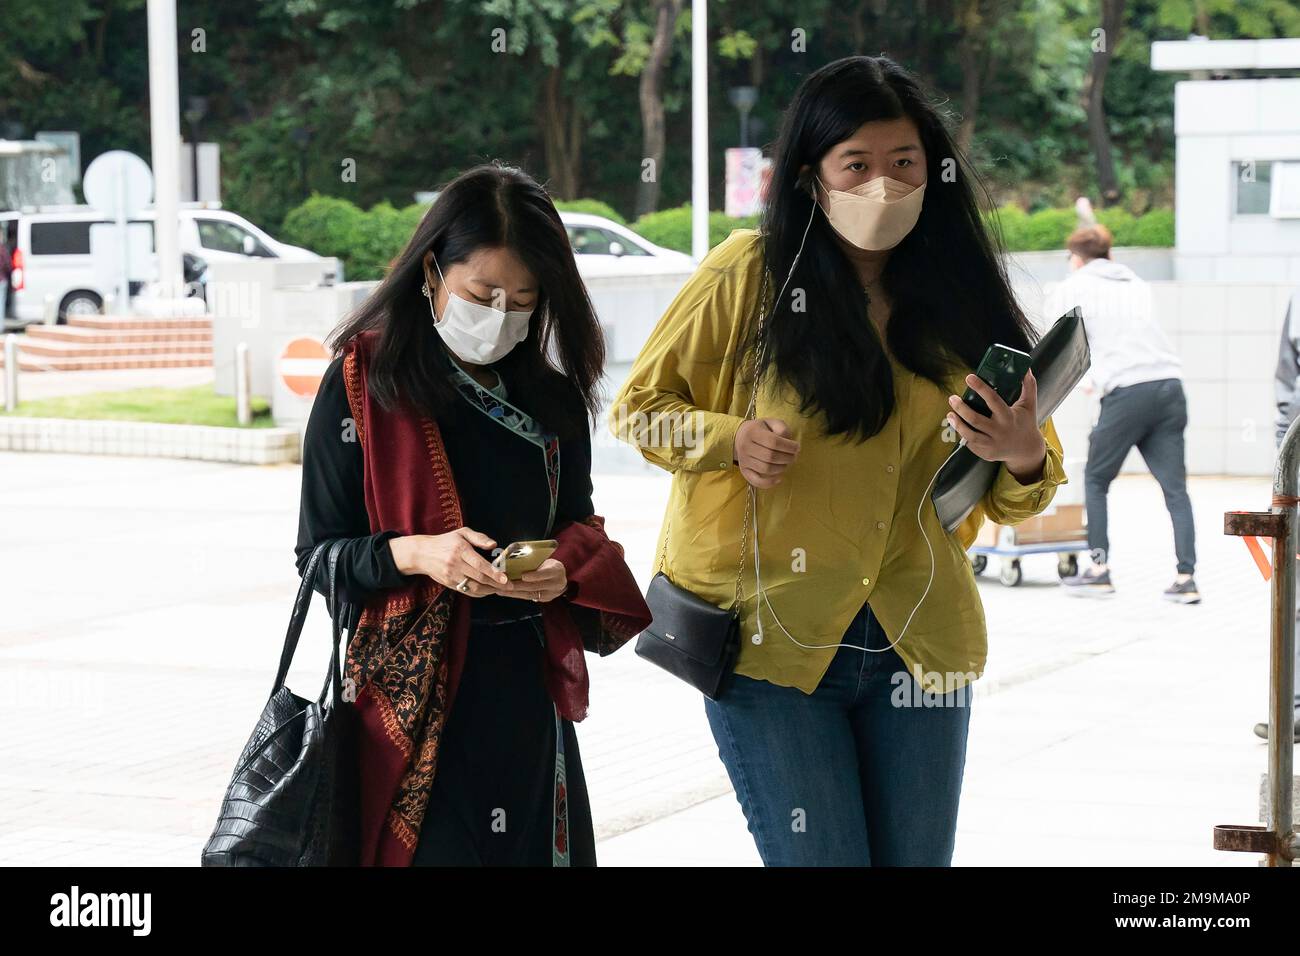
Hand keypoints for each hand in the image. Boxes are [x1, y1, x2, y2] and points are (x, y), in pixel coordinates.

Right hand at [388, 527, 512, 596]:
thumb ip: (479, 537)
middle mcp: (455, 564)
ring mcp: (451, 575)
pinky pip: (466, 591)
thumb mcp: (462, 533)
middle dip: (496, 584)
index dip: (494, 573)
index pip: (479, 564)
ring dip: (489, 590)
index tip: (505, 578)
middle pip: (478, 578)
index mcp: (460, 549)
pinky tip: (487, 591)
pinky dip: (479, 593)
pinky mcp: (448, 583)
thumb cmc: (446, 541)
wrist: (422, 553)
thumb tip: (494, 544)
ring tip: (501, 589)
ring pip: (473, 587)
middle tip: (509, 586)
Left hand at [501, 558, 567, 602]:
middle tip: (504, 583)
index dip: (535, 575)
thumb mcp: (546, 559)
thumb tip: (513, 557)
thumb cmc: (548, 564)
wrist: (559, 577)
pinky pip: (528, 598)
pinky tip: (505, 592)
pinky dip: (516, 594)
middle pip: (535, 586)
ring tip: (500, 589)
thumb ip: (533, 560)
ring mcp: (550, 593)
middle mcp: (556, 583)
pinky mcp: (544, 599)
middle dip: (518, 585)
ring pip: (530, 594)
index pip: (546, 573)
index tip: (523, 575)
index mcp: (557, 570)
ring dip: (513, 592)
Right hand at [734, 417, 799, 487]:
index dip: (789, 446)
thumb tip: (788, 441)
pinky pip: (756, 481)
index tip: (797, 447)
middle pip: (770, 456)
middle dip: (787, 458)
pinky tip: (779, 478)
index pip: (773, 442)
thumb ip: (782, 428)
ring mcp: (744, 460)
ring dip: (781, 468)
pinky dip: (769, 483)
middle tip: (794, 456)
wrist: (740, 436)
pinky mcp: (744, 470)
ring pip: (766, 469)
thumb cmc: (761, 429)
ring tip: (787, 463)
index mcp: (753, 432)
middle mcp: (745, 447)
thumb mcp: (772, 422)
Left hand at [947, 369, 1046, 482]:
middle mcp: (1000, 431)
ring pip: (969, 434)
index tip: (969, 377)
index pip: (993, 400)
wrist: (1027, 450)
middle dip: (961, 408)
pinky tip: (957, 425)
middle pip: (976, 419)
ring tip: (950, 413)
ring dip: (957, 424)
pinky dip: (962, 434)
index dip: (980, 387)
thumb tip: (1026, 369)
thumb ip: (1029, 386)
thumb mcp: (1029, 405)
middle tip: (952, 398)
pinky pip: (970, 443)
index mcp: (1009, 417)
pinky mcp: (986, 453)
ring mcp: (992, 444)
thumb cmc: (1025, 423)